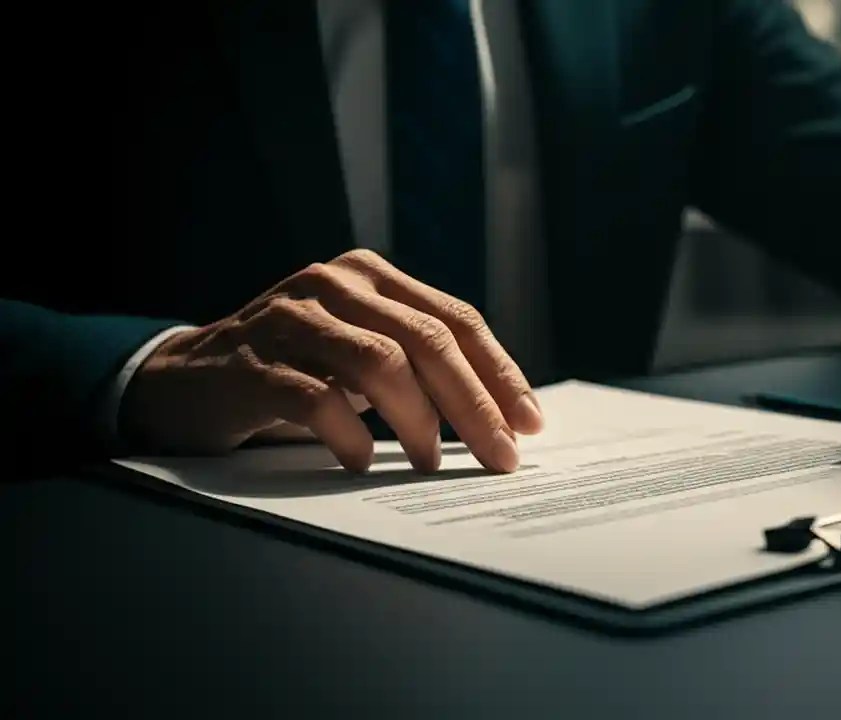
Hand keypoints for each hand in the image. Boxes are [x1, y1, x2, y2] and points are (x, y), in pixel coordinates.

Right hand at [121, 249, 542, 472]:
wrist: (185, 382)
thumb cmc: (294, 371)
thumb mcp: (359, 352)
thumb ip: (418, 364)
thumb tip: (502, 418)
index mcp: (370, 276)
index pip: (454, 318)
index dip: (499, 372)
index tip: (530, 423)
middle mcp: (333, 284)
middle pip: (426, 339)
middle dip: (474, 402)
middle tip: (501, 455)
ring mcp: (289, 318)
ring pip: (379, 362)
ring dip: (418, 420)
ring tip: (432, 462)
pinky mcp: (251, 362)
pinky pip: (317, 399)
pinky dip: (349, 435)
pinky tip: (361, 463)